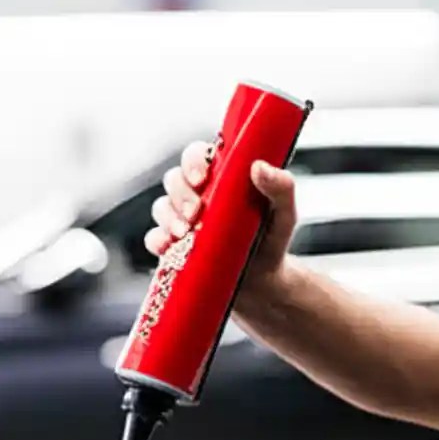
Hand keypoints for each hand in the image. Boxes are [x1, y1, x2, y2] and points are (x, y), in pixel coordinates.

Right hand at [144, 140, 298, 291]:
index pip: (197, 155)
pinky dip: (157, 240)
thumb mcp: (284, 214)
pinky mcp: (174, 246)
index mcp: (221, 178)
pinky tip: (169, 247)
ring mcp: (183, 220)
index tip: (201, 178)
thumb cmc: (271, 242)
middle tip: (195, 213)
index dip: (192, 161)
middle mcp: (198, 195)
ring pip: (161, 206)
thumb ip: (281, 188)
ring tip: (185, 234)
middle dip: (181, 194)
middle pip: (174, 179)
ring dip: (169, 218)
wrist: (263, 284)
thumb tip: (259, 167)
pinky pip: (154, 238)